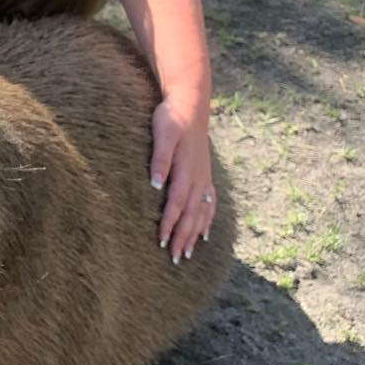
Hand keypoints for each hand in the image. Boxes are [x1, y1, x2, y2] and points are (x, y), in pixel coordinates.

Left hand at [151, 91, 214, 261]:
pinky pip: (209, 204)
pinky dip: (206, 220)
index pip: (176, 204)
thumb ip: (159, 159)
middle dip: (182, 237)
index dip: (170, 225)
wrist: (191, 105)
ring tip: (187, 254)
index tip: (162, 243)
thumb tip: (155, 185)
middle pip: (190, 215)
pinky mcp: (205, 174)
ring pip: (200, 213)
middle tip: (174, 259)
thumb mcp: (162, 134)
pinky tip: (204, 233)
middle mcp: (198, 178)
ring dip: (194, 234)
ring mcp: (204, 178)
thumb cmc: (171, 119)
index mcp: (186, 171)